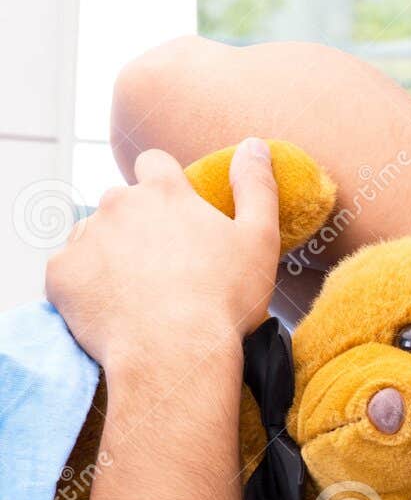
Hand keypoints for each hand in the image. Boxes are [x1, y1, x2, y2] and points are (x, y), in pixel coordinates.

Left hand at [46, 139, 280, 375]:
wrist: (174, 354)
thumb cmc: (224, 302)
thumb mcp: (259, 242)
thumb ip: (256, 189)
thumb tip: (255, 145)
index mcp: (164, 193)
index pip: (154, 164)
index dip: (165, 185)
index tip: (177, 216)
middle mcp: (117, 204)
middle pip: (122, 204)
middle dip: (138, 228)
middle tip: (165, 270)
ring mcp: (85, 237)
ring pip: (95, 237)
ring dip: (112, 256)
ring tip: (140, 296)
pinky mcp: (61, 273)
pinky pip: (70, 274)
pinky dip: (89, 288)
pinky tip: (115, 312)